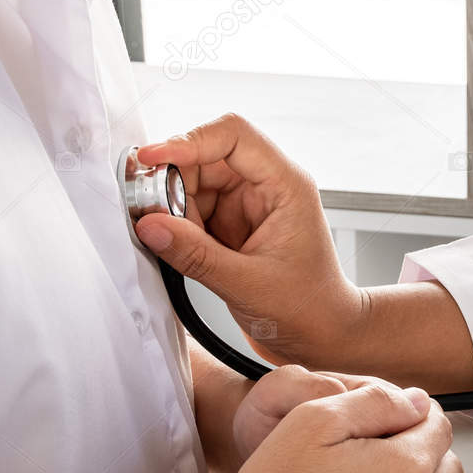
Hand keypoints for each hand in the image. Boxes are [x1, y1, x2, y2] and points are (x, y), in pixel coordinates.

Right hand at [134, 114, 362, 364]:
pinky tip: (180, 252)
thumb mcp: (248, 286)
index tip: (153, 159)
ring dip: (173, 210)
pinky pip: (192, 212)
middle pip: (204, 158)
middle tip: (151, 216)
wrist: (323, 336)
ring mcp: (248, 206)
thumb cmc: (309, 309)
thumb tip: (149, 225)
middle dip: (172, 183)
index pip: (234, 136)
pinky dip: (177, 228)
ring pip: (193, 185)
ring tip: (177, 246)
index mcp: (286, 186)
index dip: (189, 140)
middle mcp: (267, 187)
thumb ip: (196, 255)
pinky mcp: (232, 226)